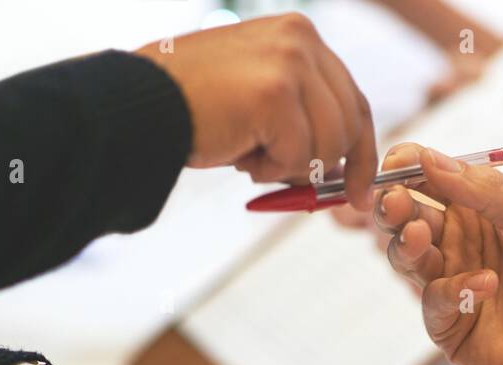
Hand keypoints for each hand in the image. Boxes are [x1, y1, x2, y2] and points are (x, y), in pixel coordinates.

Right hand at [136, 14, 376, 209]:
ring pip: (329, 145)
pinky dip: (269, 169)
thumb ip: (303, 119)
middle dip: (327, 166)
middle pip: (349, 123)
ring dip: (289, 166)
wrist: (140, 107)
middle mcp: (301, 38)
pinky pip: (299, 156)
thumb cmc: (193, 111)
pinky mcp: (277, 93)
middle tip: (287, 179)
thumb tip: (341, 169)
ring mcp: (291, 62)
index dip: (361, 150)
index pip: (352, 98)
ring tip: (247, 152)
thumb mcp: (259, 103)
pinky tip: (237, 151)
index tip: (361, 191)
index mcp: (299, 35)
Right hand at [374, 143, 502, 364]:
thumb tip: (432, 158)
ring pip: (408, 260)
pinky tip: (483, 285)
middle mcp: (464, 247)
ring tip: (419, 235)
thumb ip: (489, 192)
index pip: (431, 180)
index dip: (407, 168)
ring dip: (405, 244)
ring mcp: (456, 289)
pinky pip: (433, 306)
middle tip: (394, 203)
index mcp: (485, 211)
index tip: (396, 164)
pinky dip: (448, 292)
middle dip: (394, 206)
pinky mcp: (455, 332)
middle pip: (409, 218)